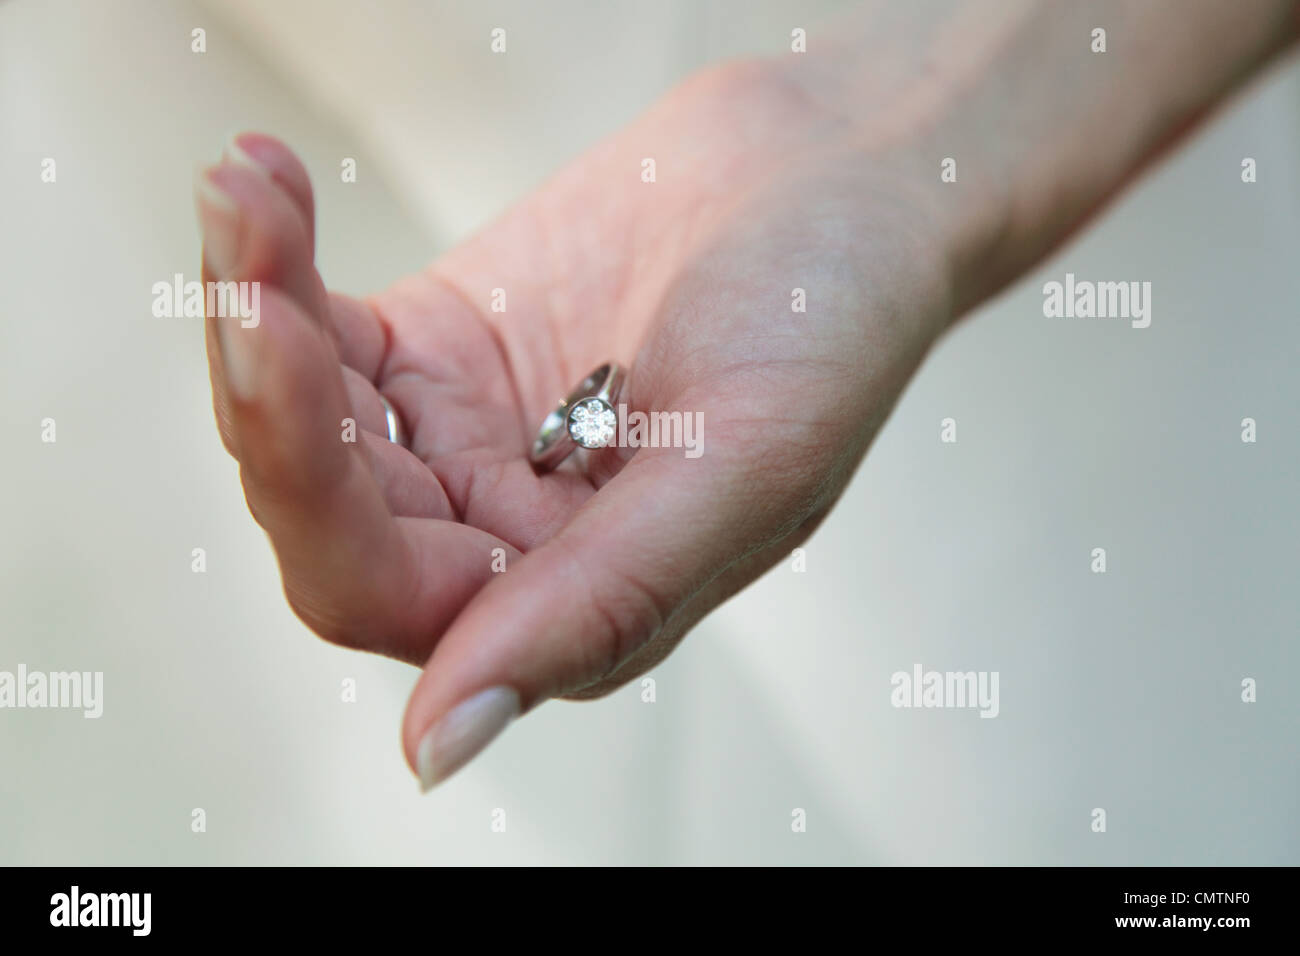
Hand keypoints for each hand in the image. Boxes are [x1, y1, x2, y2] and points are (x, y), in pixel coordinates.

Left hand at [196, 59, 960, 787]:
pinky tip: (268, 183)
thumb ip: (596, 604)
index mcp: (575, 602)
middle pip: (321, 503)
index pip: (386, 593)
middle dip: (266, 380)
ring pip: (304, 415)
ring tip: (246, 193)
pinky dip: (281, 266)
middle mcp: (504, 538)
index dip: (313, 488)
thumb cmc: (832, 322)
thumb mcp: (738, 472)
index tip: (273, 345)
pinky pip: (324, 333)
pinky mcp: (440, 351)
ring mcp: (462, 441)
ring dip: (254, 307)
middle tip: (247, 256)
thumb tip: (440, 744)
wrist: (845, 182)